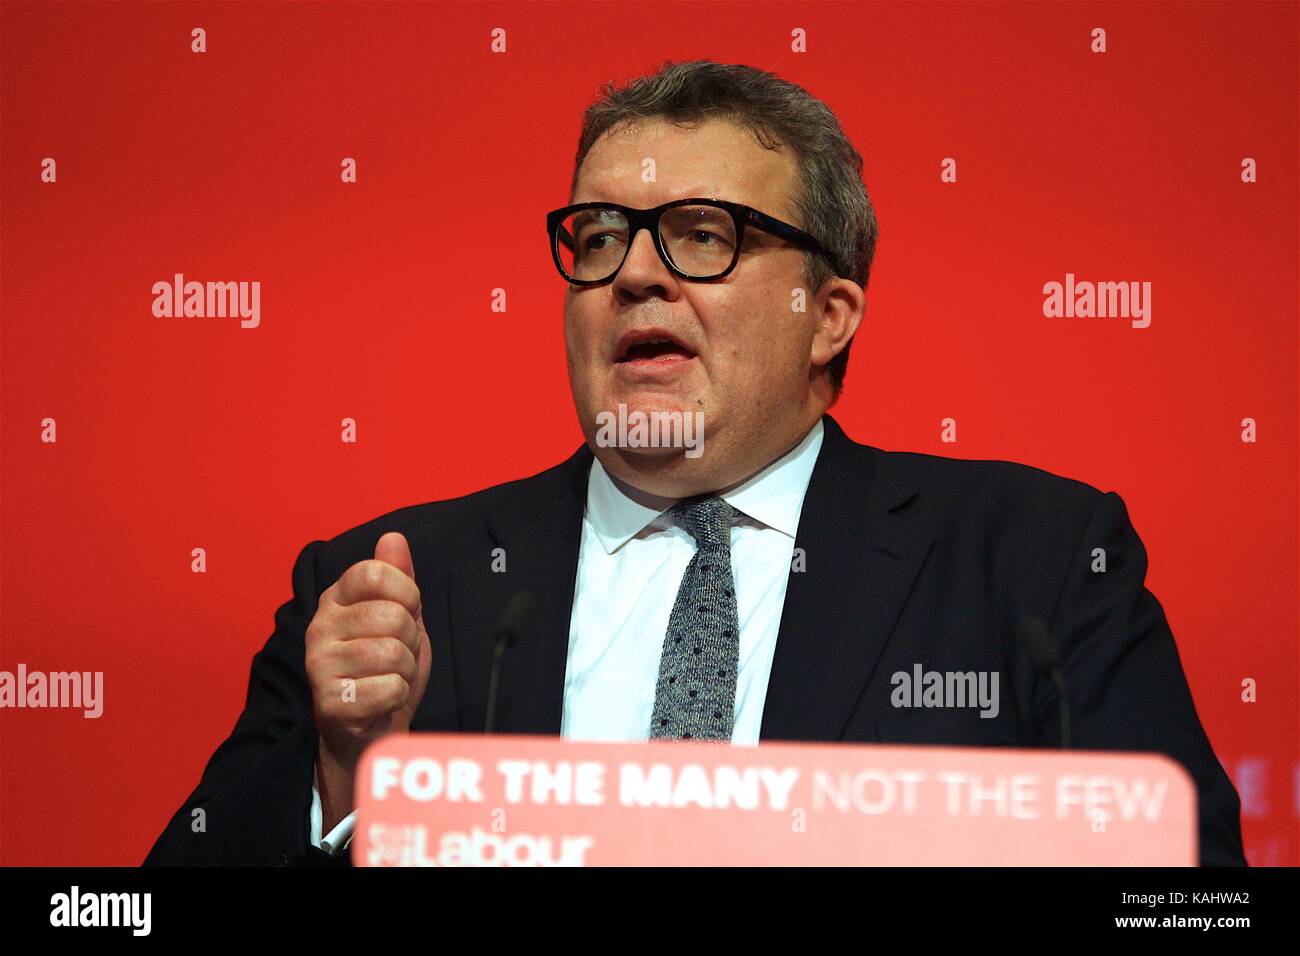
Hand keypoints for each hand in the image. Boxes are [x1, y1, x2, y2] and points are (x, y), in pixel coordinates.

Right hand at [306, 532, 432, 779]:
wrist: (368, 727)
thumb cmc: (383, 666)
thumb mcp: (398, 615)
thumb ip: (397, 577)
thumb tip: (393, 538)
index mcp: (335, 599)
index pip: (375, 573)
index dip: (406, 592)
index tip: (407, 610)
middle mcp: (319, 627)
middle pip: (392, 616)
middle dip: (410, 639)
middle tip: (397, 654)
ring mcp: (320, 665)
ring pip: (393, 653)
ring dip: (406, 669)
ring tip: (390, 676)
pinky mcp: (329, 702)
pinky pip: (390, 687)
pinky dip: (398, 695)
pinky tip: (381, 698)